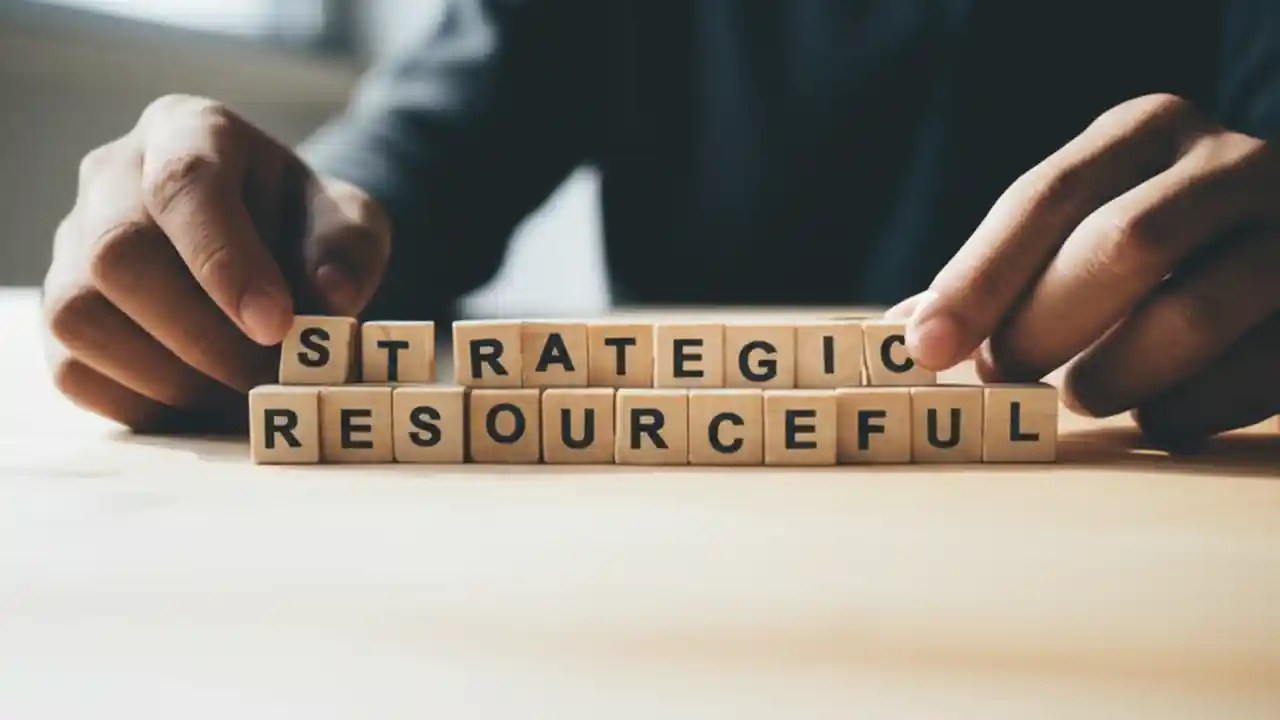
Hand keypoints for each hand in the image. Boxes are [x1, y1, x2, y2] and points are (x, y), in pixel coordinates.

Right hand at [42, 95, 390, 430]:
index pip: (186, 183)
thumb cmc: (304, 229)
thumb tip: (331, 294)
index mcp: (188, 131)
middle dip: (203, 335)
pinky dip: (143, 401)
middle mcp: (112, 176)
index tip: (276, 325)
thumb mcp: (349, 224)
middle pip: (119, 253)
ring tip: (241, 395)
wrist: (268, 248)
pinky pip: (73, 368)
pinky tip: (202, 402)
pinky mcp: (57, 312)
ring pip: (81, 314)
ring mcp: (72, 243)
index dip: (226, 260)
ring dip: (171, 376)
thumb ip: (350, 249)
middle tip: (267, 378)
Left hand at [890, 94, 1279, 443]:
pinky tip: (1156, 415)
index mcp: (1146, 132)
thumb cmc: (1152, 247)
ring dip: (1114, 375)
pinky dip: (1185, 411)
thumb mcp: (1079, 228)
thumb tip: (899, 335)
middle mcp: (1229, 163)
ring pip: (1192, 314)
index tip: (924, 348)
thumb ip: (1001, 274)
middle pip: (1126, 244)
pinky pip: (1252, 372)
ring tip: (1084, 394)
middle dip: (1046, 326)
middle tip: (1005, 377)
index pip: (1048, 198)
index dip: (979, 278)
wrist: (1277, 245)